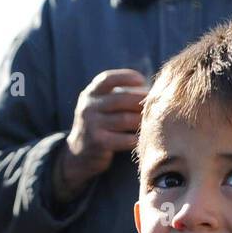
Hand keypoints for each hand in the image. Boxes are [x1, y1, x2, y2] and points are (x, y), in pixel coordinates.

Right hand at [54, 69, 148, 202]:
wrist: (78, 156)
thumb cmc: (99, 127)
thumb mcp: (100, 107)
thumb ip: (118, 96)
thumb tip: (150, 89)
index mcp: (90, 94)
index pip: (108, 79)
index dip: (127, 77)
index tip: (142, 81)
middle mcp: (88, 108)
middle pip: (121, 99)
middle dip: (140, 101)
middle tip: (153, 105)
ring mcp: (91, 125)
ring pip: (125, 119)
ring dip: (140, 120)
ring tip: (149, 121)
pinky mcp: (98, 143)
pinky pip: (125, 139)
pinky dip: (136, 138)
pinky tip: (140, 139)